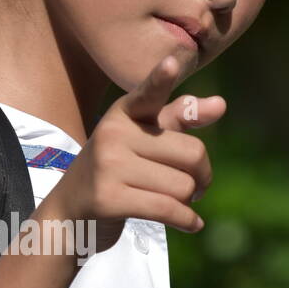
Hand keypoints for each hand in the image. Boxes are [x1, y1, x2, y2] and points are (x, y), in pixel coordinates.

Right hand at [50, 52, 226, 253]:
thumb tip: (221, 104)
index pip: (149, 94)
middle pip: (192, 153)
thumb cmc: (113, 173)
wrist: (67, 216)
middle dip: (201, 177)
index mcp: (123, 114)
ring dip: (189, 202)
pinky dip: (187, 221)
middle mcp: (113, 133)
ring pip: (183, 186)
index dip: (161, 78)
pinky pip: (168, 209)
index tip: (171, 63)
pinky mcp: (109, 199)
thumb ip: (179, 119)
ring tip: (176, 204)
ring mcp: (108, 166)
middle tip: (194, 186)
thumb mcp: (140, 140)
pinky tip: (191, 224)